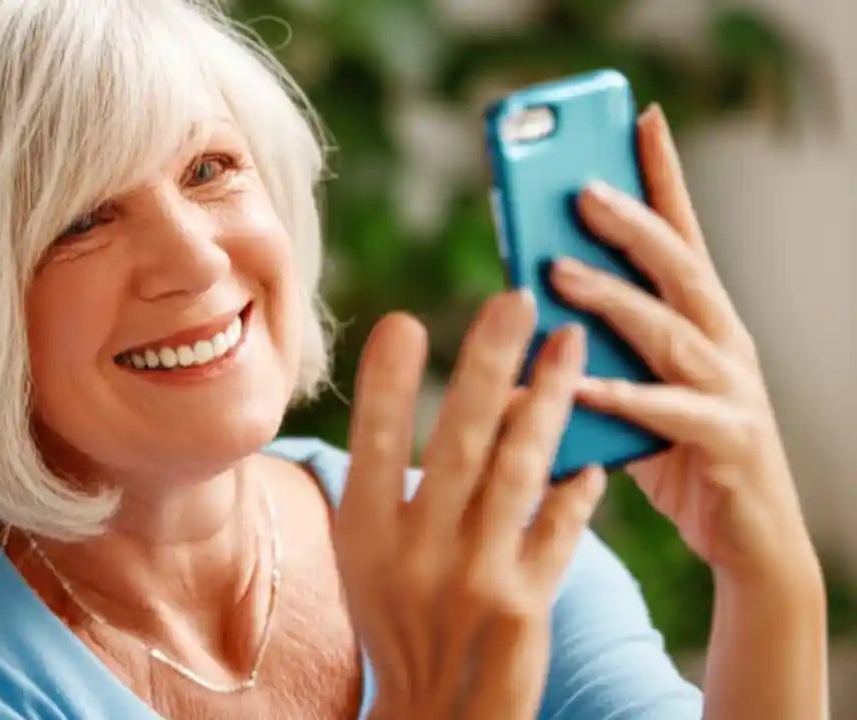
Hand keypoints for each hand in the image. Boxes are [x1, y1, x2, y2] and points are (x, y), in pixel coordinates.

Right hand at [335, 294, 606, 719]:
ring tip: (571, 345)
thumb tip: (450, 404)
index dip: (385, 385)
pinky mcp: (526, 604)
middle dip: (487, 365)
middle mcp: (416, 553)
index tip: (402, 321)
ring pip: (518, 472)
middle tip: (516, 300)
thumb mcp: (370, 559)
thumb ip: (395, 487)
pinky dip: (578, 486)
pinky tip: (596, 450)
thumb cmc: (398, 621)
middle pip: (457, 444)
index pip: (371, 447)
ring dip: (548, 402)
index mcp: (365, 536)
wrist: (434, 715)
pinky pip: (560, 529)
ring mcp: (474, 577)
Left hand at [550, 104, 820, 588]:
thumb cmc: (681, 456)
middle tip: (581, 186)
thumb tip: (526, 315)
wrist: (748, 539)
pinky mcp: (729, 440)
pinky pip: (668, 413)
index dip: (664, 177)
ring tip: (558, 271)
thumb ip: (595, 353)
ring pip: (670, 331)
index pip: (684, 235)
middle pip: (680, 267)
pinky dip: (621, 398)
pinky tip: (576, 385)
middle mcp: (724, 343)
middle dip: (633, 221)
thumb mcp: (636, 392)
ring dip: (613, 298)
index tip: (641, 119)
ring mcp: (732, 390)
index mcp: (703, 322)